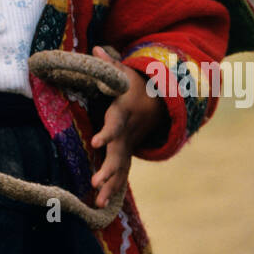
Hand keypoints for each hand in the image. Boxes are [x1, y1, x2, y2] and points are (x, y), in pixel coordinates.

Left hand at [87, 46, 167, 208]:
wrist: (157, 101)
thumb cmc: (133, 84)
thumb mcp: (123, 72)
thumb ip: (108, 64)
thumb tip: (95, 49)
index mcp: (124, 113)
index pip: (115, 124)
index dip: (107, 133)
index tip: (97, 143)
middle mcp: (127, 133)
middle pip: (119, 154)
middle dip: (108, 170)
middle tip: (96, 183)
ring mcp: (129, 146)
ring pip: (121, 169)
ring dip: (110, 185)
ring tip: (98, 202)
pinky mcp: (128, 153)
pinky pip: (121, 173)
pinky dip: (113, 189)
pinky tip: (101, 204)